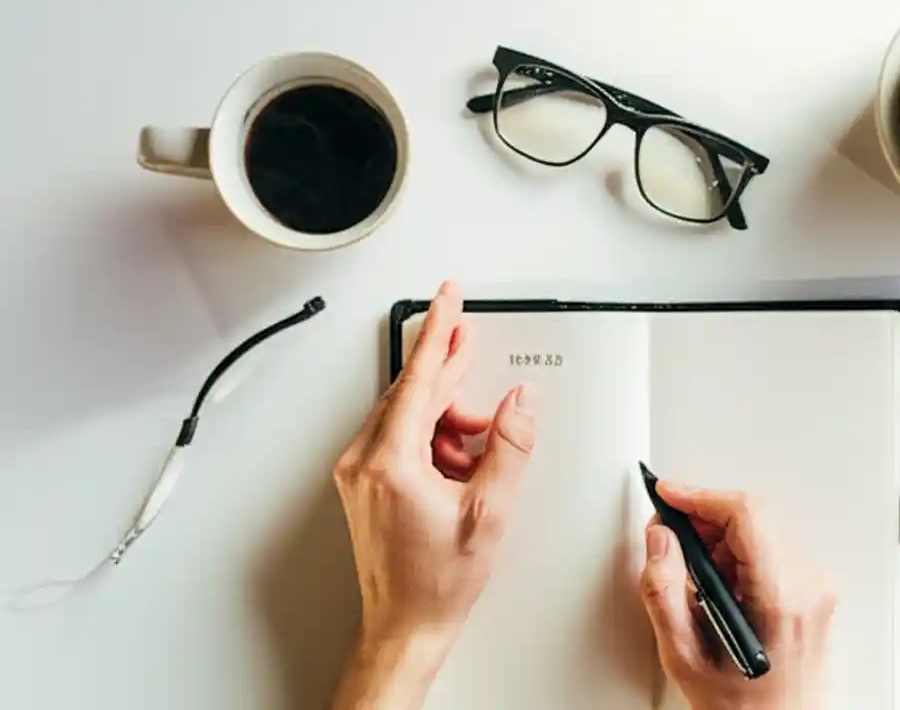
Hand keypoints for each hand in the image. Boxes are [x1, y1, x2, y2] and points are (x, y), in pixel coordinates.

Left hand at [330, 281, 537, 709]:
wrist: (406, 622)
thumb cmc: (438, 580)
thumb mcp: (491, 512)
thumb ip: (510, 447)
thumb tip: (520, 403)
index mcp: (389, 462)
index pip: (419, 379)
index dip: (439, 332)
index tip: (448, 298)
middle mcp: (364, 460)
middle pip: (412, 392)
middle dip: (450, 372)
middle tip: (470, 338)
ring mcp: (359, 471)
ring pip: (408, 415)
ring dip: (448, 416)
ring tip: (482, 445)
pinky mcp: (363, 482)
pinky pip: (400, 437)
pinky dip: (434, 438)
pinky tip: (462, 459)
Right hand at [639, 482, 837, 709]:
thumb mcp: (685, 657)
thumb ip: (664, 591)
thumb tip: (660, 541)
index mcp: (781, 598)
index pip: (746, 514)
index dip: (700, 496)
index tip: (669, 495)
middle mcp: (808, 586)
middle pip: (753, 518)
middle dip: (704, 520)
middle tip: (670, 538)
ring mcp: (816, 588)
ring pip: (761, 531)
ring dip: (720, 541)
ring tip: (694, 578)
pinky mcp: (815, 591)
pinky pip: (772, 550)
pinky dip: (739, 557)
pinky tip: (719, 587)